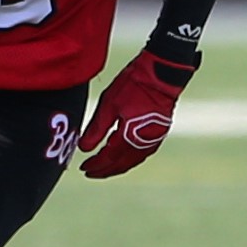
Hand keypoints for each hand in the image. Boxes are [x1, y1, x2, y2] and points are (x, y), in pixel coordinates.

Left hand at [78, 49, 199, 178]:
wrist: (162, 73)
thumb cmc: (134, 85)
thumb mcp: (109, 105)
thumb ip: (96, 130)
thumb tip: (83, 149)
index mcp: (130, 136)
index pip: (109, 157)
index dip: (96, 164)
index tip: (84, 168)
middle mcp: (144, 142)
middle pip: (122, 163)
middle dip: (105, 170)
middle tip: (91, 173)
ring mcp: (155, 138)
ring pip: (133, 160)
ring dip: (118, 166)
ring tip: (104, 168)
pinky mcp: (160, 132)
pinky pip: (142, 153)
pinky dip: (129, 159)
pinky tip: (123, 156)